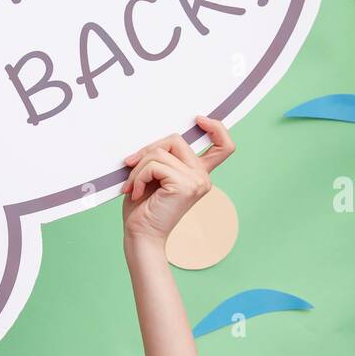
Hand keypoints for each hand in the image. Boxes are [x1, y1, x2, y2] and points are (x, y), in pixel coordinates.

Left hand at [119, 115, 235, 247]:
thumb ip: (161, 157)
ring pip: (160, 152)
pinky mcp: (184, 185)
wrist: (141, 236)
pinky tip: (135, 192)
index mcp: (198, 174)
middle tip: (131, 166)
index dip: (216, 128)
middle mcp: (202, 176)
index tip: (198, 119)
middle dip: (148, 150)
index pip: (224, 146)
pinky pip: (154, 165)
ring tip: (132, 186)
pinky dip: (138, 176)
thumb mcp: (154, 176)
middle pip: (176, 140)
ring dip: (138, 168)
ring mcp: (196, 180)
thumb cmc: (143, 209)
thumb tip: (154, 142)